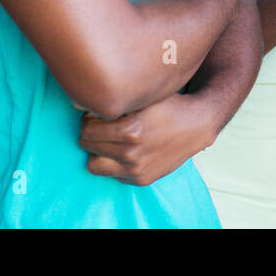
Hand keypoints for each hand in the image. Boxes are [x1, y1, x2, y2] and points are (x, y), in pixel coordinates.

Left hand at [80, 92, 213, 185]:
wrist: (198, 124)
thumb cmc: (169, 104)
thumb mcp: (143, 95)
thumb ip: (115, 99)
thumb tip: (78, 102)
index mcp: (131, 130)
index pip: (87, 129)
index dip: (90, 118)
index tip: (99, 114)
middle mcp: (132, 153)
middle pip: (87, 145)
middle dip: (92, 133)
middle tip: (104, 125)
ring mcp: (137, 169)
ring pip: (94, 165)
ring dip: (98, 151)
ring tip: (110, 141)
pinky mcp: (142, 179)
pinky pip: (113, 174)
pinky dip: (115, 162)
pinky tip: (127, 150)